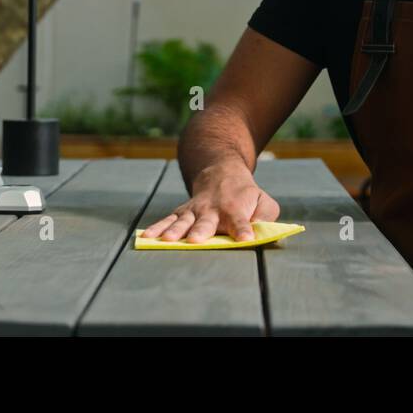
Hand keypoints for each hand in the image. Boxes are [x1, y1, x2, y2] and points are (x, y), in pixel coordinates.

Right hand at [139, 163, 280, 243]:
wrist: (221, 172)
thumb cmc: (246, 196)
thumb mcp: (264, 202)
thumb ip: (266, 216)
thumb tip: (259, 230)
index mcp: (236, 210)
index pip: (241, 221)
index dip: (243, 230)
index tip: (245, 239)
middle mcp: (213, 211)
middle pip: (207, 222)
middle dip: (202, 231)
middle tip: (196, 239)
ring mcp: (195, 211)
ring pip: (184, 221)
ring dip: (175, 230)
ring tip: (167, 240)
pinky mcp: (181, 212)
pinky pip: (167, 220)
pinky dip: (157, 227)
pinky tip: (146, 236)